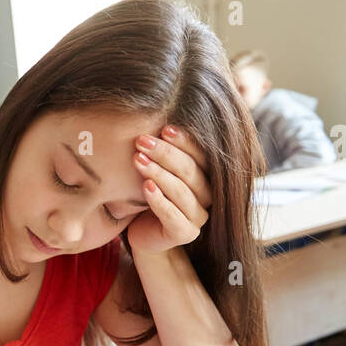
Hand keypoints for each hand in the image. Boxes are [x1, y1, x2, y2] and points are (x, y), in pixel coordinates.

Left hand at [126, 125, 212, 254]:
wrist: (141, 232)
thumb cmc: (148, 195)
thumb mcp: (156, 169)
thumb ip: (162, 150)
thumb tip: (152, 111)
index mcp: (206, 176)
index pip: (201, 155)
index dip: (184, 141)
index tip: (163, 129)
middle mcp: (207, 196)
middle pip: (190, 171)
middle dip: (165, 154)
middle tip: (142, 141)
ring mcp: (198, 217)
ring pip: (181, 191)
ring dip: (159, 173)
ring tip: (138, 160)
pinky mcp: (185, 233)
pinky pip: (172, 216)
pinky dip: (159, 200)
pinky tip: (145, 186)